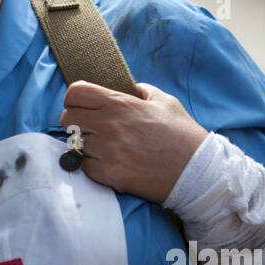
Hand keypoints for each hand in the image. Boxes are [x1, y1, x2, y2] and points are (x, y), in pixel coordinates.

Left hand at [60, 80, 208, 202]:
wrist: (197, 172)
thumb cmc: (182, 135)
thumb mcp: (164, 101)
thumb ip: (140, 91)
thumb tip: (127, 89)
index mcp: (120, 104)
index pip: (75, 93)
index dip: (75, 98)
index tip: (82, 105)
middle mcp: (109, 126)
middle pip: (68, 119)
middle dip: (77, 122)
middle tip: (92, 128)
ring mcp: (107, 152)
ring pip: (75, 144)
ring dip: (86, 146)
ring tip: (106, 148)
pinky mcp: (109, 175)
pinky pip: (84, 167)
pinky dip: (93, 166)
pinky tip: (111, 163)